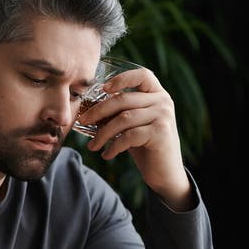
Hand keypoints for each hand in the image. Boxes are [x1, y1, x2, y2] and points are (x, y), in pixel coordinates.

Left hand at [83, 67, 192, 209]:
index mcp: (157, 94)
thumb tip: (90, 110)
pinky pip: (129, 136)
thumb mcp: (133, 126)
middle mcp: (163, 101)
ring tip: (93, 146)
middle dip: (99, 111)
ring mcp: (163, 116)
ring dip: (103, 134)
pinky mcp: (160, 133)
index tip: (103, 88)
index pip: (142, 75)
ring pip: (124, 119)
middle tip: (83, 121)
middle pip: (124, 99)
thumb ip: (120, 114)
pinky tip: (107, 155)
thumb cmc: (146, 148)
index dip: (122, 78)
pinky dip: (114, 147)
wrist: (165, 173)